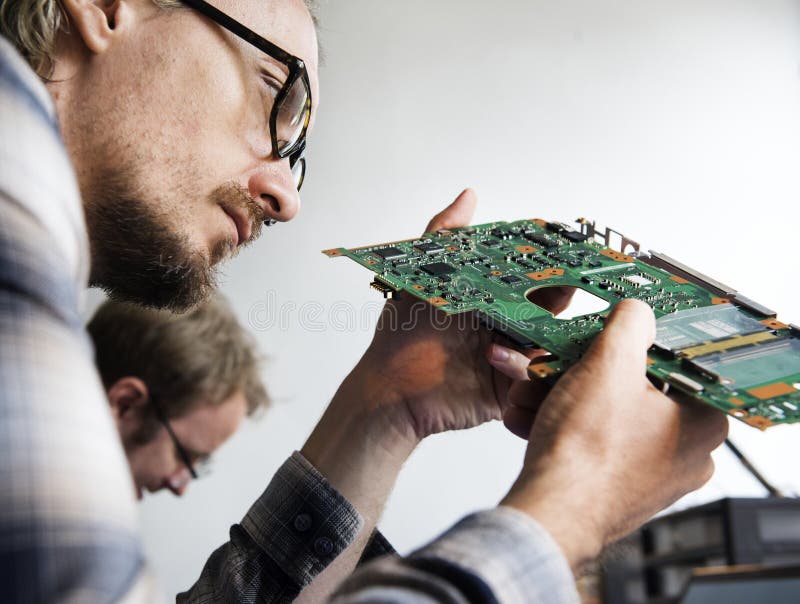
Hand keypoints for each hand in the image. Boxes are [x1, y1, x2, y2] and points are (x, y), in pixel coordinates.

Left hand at [348, 189, 565, 440]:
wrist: (391, 389)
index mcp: (489, 300)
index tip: (562, 249)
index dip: (547, 264)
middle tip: (566, 280)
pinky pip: (532, 377)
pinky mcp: (508, 391)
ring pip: (547, 342)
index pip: (529, 278)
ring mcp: (508, 360)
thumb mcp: (423, 276)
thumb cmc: (402, 335)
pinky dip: (520, 364)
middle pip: (547, 308)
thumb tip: (469, 194)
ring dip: (542, 330)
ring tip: (528, 319)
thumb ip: (446, 235)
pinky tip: (492, 354)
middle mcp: (503, 327)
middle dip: (559, 293)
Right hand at [501, 299, 728, 570]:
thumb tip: (637, 313)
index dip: (624, 344)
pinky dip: (561, 427)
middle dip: (577, 374)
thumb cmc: (587, 452)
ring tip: (528, 394)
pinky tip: (529, 418)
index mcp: (704, 422)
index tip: (598, 338)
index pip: (668, 361)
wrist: (550, 510)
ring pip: (603, 415)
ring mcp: (652, 474)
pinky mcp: (618, 488)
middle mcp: (686, 453)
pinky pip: (590, 443)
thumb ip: (630, 324)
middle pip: (628, 388)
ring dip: (560, 398)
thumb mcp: (608, 363)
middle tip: (551, 367)